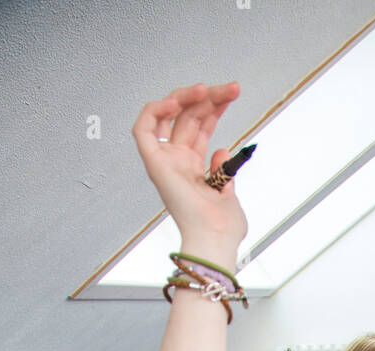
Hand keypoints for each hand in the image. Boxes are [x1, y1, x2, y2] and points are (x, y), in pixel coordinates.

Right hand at [132, 83, 247, 259]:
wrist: (216, 238)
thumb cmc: (223, 228)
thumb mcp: (229, 192)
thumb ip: (224, 170)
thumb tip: (220, 149)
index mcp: (193, 169)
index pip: (200, 127)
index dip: (214, 107)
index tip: (232, 94)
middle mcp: (177, 163)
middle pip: (188, 117)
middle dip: (210, 98)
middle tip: (231, 89)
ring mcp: (165, 162)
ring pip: (169, 115)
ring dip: (188, 97)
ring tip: (208, 90)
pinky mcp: (154, 164)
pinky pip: (143, 129)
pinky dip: (155, 110)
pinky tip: (175, 101)